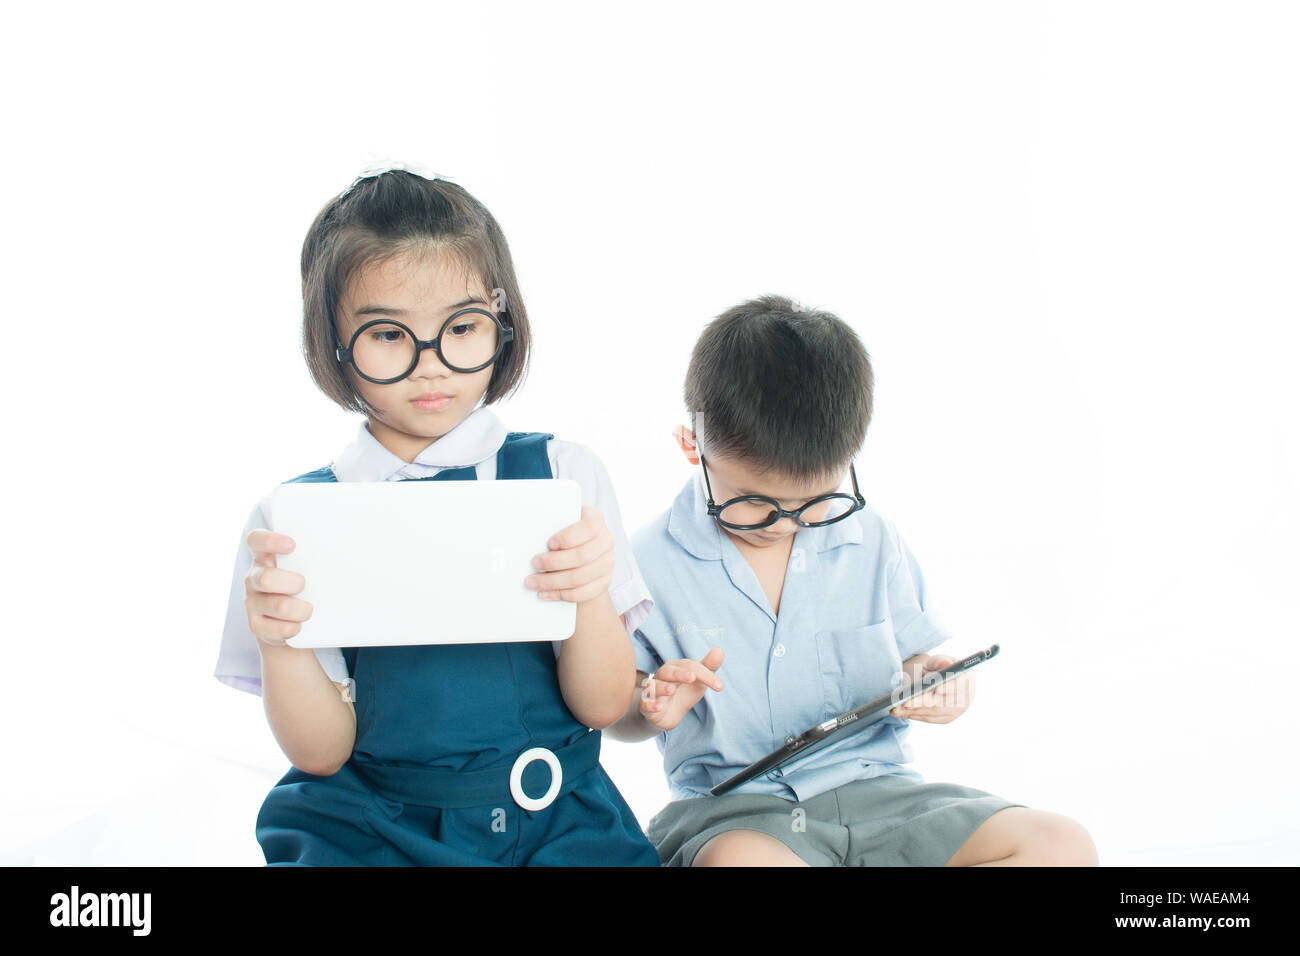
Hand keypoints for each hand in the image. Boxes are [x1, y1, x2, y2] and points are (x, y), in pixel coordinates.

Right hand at [244, 529, 312, 647]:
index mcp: (265, 557)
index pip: (256, 540)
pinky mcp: (256, 625)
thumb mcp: (307, 569)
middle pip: (265, 577)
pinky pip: (279, 629)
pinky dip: (295, 628)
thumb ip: (314, 558)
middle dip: (293, 583)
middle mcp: (254, 577)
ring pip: (279, 606)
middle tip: (304, 586)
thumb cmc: (304, 588)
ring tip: (308, 610)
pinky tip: (299, 625)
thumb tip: (349, 549)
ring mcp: (253, 602)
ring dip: (301, 610)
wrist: (291, 625)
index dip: (270, 540)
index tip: (292, 545)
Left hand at [524, 505, 615, 603]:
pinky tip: (545, 593)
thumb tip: (531, 537)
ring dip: (552, 582)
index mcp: (596, 519)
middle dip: (554, 562)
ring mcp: (608, 562)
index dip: (568, 537)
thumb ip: (553, 525)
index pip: (588, 528)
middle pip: (581, 556)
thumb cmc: (565, 533)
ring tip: (533, 582)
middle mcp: (606, 540)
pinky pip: (583, 593)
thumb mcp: (561, 522)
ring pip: (580, 578)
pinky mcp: (604, 581)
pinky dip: (561, 595)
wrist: (581, 552)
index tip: (549, 544)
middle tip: (535, 564)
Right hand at [639, 647, 724, 730]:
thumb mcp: (698, 681)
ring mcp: (652, 690)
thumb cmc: (683, 692)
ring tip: (672, 690)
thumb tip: (720, 650)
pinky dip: (650, 704)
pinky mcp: (646, 705)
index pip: (690, 667)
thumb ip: (708, 667)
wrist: (668, 713)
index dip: (706, 675)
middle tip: (692, 678)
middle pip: (669, 671)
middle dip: (679, 674)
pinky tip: (659, 707)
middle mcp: (662, 676)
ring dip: (662, 687)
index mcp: (675, 668)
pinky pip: (645, 703)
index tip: (720, 686)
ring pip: (654, 685)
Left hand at [890, 656, 973, 722]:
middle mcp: (966, 697)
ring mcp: (957, 710)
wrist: (928, 675)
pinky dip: (913, 715)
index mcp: (967, 678)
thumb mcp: (933, 660)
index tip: (936, 689)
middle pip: (944, 703)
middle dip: (923, 703)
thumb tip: (945, 664)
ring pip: (934, 712)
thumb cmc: (931, 666)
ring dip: (914, 711)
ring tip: (896, 708)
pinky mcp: (945, 718)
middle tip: (905, 702)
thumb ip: (939, 661)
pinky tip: (898, 712)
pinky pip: (929, 718)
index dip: (948, 688)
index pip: (959, 686)